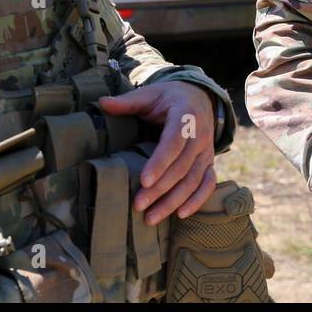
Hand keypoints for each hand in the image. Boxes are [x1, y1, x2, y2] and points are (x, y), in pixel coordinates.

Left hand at [97, 82, 216, 224]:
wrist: (198, 97)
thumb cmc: (169, 98)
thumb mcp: (150, 94)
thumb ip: (128, 101)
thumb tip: (102, 103)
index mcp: (185, 116)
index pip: (173, 143)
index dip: (160, 163)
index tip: (144, 181)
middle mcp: (200, 135)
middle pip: (182, 167)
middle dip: (160, 189)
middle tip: (138, 205)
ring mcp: (207, 151)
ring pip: (193, 180)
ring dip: (173, 201)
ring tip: (151, 217)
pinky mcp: (209, 162)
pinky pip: (207, 184)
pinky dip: (197, 201)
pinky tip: (180, 215)